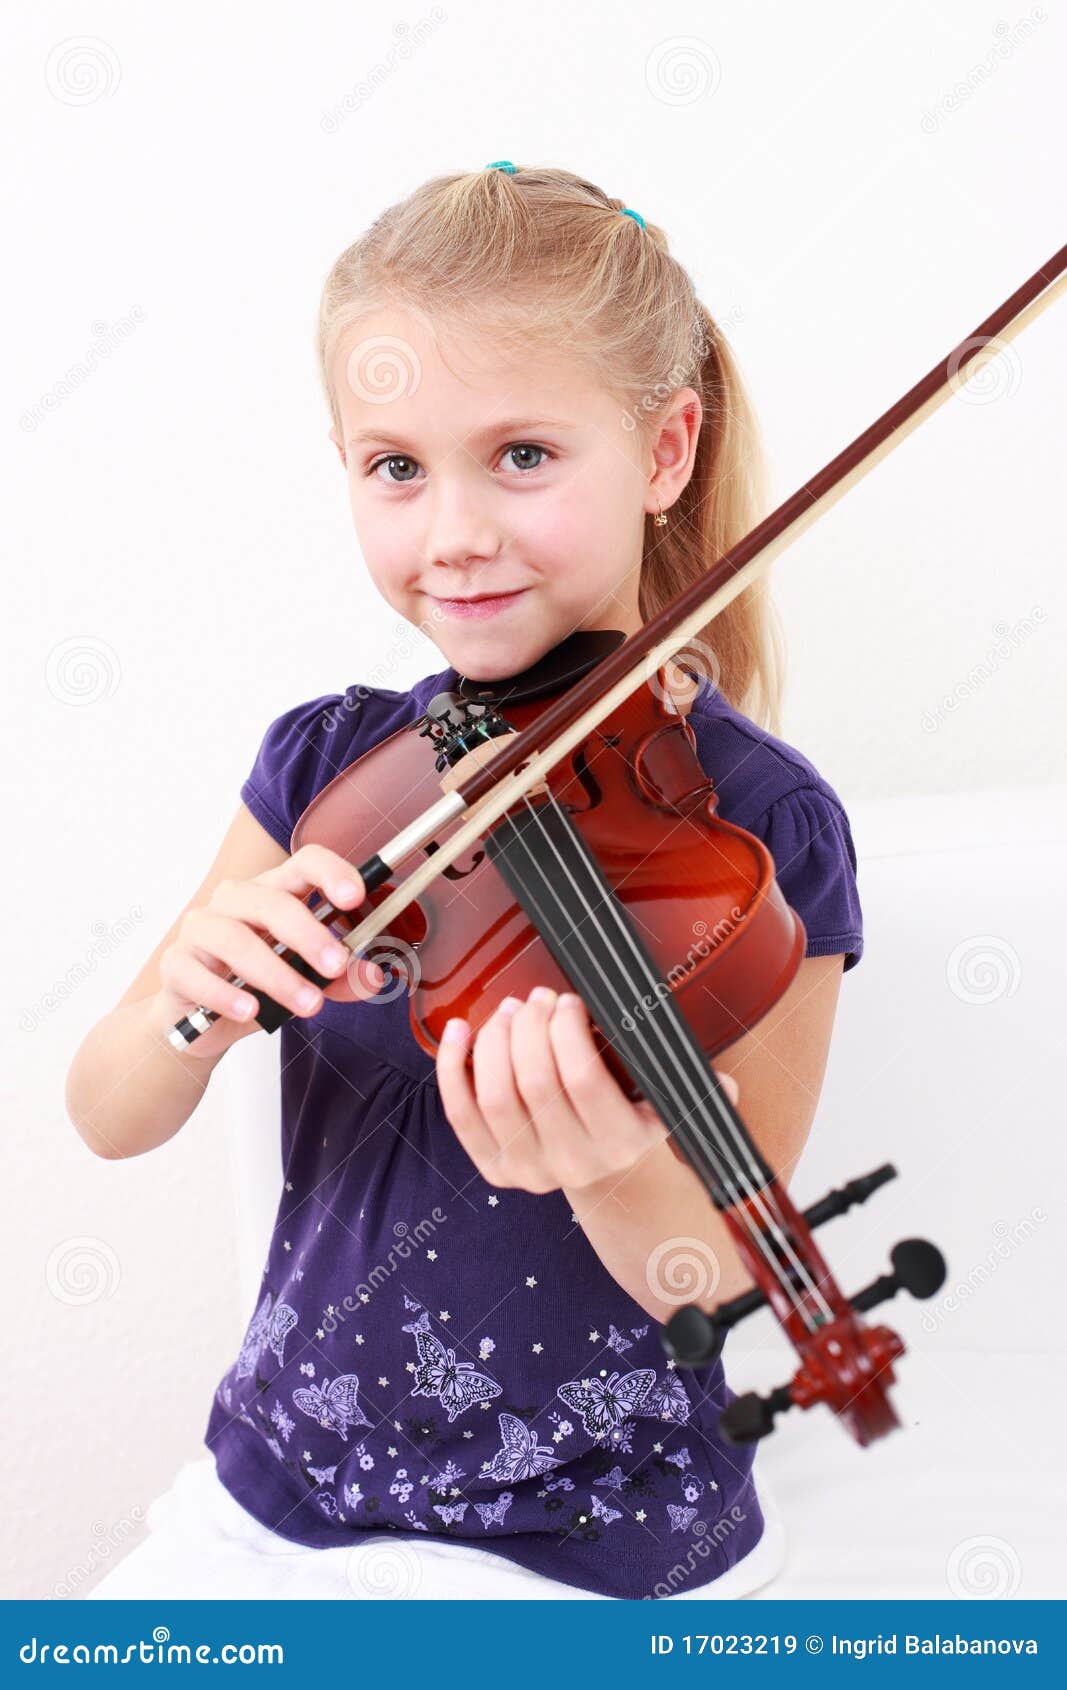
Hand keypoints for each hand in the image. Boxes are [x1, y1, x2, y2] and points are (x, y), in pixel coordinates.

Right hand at [153, 844, 383, 1059]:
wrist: (201, 1021)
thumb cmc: (256, 985)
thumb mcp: (307, 981)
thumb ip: (342, 978)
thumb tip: (373, 976)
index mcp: (274, 892)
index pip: (304, 863)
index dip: (331, 873)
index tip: (355, 897)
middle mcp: (235, 901)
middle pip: (271, 901)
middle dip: (308, 934)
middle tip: (336, 966)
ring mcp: (201, 929)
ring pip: (235, 938)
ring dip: (276, 974)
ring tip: (307, 1004)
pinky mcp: (176, 964)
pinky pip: (197, 973)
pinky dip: (226, 994)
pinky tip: (250, 1010)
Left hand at [436, 986, 738, 1196]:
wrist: (605, 1173)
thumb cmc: (633, 1117)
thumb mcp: (669, 1103)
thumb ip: (695, 1088)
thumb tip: (725, 1088)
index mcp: (620, 1142)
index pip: (584, 1080)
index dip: (569, 1029)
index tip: (572, 1001)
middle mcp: (573, 1164)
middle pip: (535, 1081)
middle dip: (532, 1024)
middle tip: (539, 997)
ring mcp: (528, 1170)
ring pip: (496, 1094)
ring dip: (497, 1039)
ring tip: (511, 1009)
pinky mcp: (493, 1169)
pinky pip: (461, 1113)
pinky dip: (454, 1067)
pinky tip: (461, 1030)